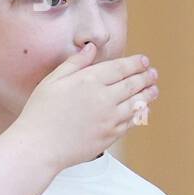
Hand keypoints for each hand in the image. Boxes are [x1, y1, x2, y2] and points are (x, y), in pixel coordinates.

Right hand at [9, 42, 159, 171]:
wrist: (39, 147)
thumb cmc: (41, 113)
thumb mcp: (53, 81)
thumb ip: (75, 63)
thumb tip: (91, 47)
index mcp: (89, 81)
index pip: (121, 68)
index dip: (135, 63)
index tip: (144, 61)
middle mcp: (104, 98)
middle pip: (133, 84)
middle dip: (146, 77)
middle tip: (153, 73)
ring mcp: (110, 118)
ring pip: (137, 103)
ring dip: (148, 94)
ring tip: (154, 89)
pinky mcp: (111, 135)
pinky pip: (132, 121)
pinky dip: (140, 113)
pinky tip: (143, 109)